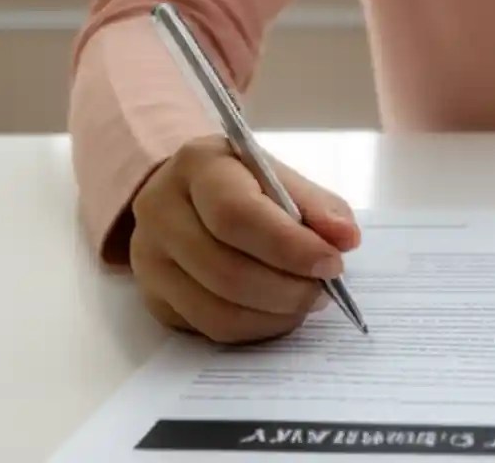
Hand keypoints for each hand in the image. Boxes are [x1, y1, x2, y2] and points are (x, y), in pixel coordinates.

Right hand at [128, 135, 359, 343]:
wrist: (187, 195)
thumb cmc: (243, 183)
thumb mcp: (278, 176)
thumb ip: (315, 205)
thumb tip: (345, 239)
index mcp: (198, 166)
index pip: (237, 214)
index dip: (289, 246)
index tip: (332, 262)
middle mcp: (161, 211)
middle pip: (225, 270)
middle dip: (288, 289)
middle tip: (324, 289)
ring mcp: (150, 259)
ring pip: (216, 309)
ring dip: (275, 314)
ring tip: (306, 300)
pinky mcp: (154, 298)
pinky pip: (210, 328)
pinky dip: (256, 327)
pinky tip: (279, 311)